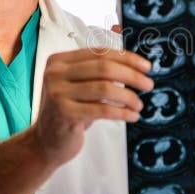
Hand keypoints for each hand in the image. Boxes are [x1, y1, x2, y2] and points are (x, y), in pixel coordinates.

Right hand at [33, 47, 152, 165]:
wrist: (46, 141)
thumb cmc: (69, 111)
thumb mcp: (79, 86)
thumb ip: (98, 72)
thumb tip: (135, 63)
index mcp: (59, 61)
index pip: (99, 52)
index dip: (126, 58)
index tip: (146, 66)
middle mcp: (55, 74)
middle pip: (104, 68)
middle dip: (132, 75)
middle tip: (148, 84)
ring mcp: (58, 93)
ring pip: (105, 88)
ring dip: (128, 96)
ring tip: (139, 104)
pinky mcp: (65, 114)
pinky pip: (102, 109)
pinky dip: (122, 112)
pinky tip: (132, 116)